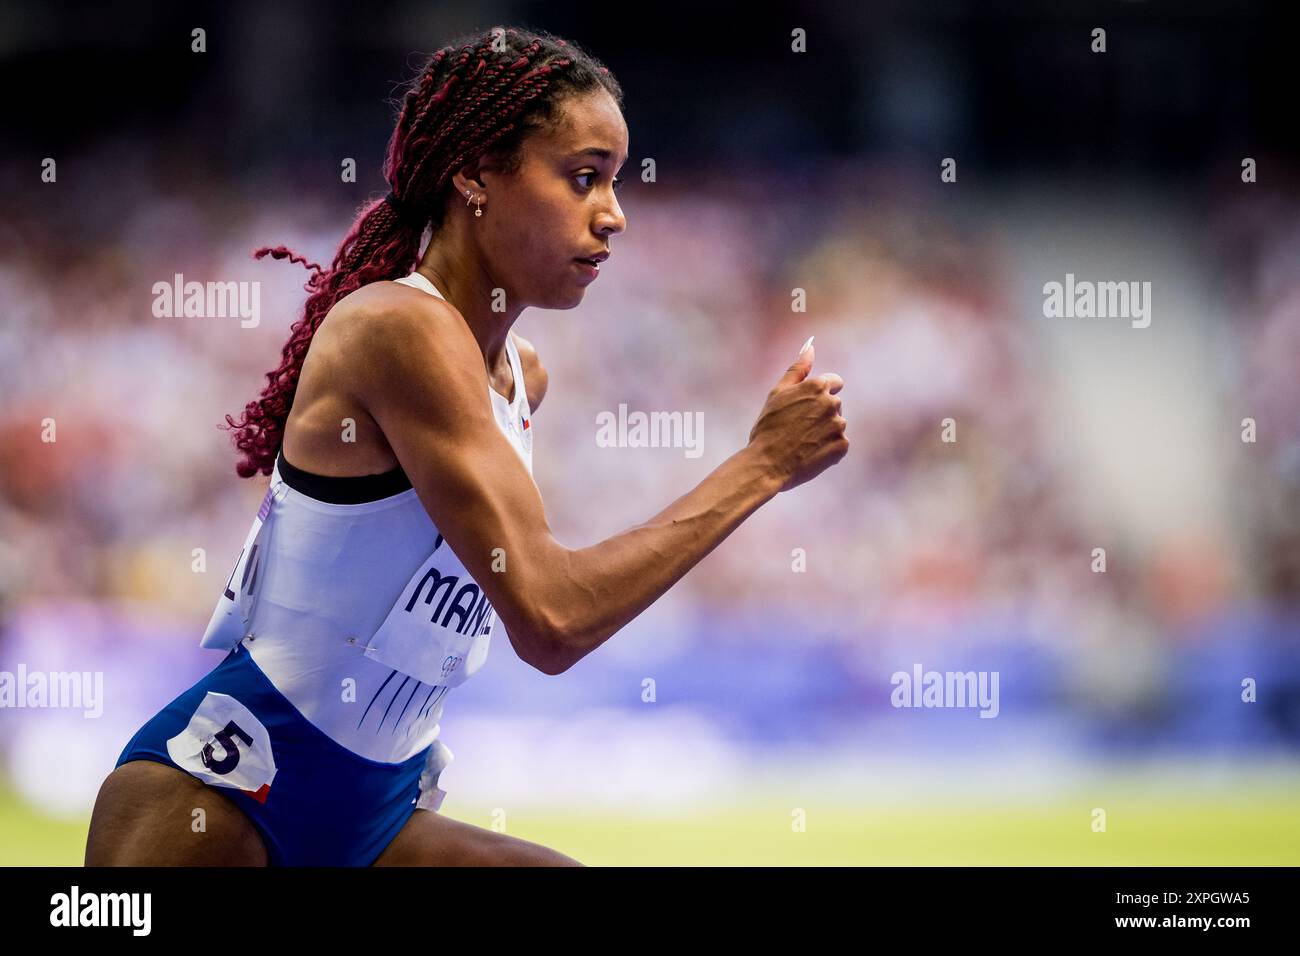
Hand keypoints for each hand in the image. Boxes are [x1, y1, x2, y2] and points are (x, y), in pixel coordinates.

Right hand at [747, 337, 848, 492]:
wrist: (767, 464)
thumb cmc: (768, 428)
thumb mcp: (778, 394)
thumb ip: (797, 369)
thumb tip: (810, 347)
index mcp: (818, 387)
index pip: (834, 382)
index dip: (821, 393)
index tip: (808, 406)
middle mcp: (832, 404)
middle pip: (834, 405)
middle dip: (820, 414)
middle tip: (797, 428)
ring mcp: (839, 426)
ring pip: (836, 426)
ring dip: (824, 432)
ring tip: (802, 442)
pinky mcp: (842, 447)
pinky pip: (839, 445)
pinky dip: (828, 449)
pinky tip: (809, 453)